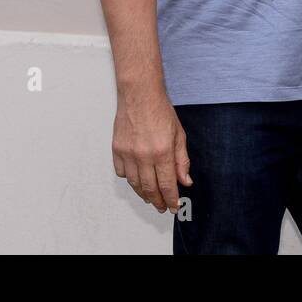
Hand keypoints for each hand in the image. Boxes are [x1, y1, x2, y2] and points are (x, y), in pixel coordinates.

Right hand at [111, 86, 191, 213]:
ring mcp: (128, 154)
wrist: (139, 94)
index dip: (171, 199)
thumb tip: (185, 181)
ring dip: (143, 194)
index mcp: (162, 152)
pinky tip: (137, 179)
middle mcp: (144, 156)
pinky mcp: (117, 150)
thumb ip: (182, 160)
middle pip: (150, 189)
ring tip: (150, 197)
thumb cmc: (160, 110)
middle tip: (162, 206)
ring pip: (135, 184)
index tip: (174, 206)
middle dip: (157, 201)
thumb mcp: (179, 135)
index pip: (167, 185)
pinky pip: (122, 173)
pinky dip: (129, 179)